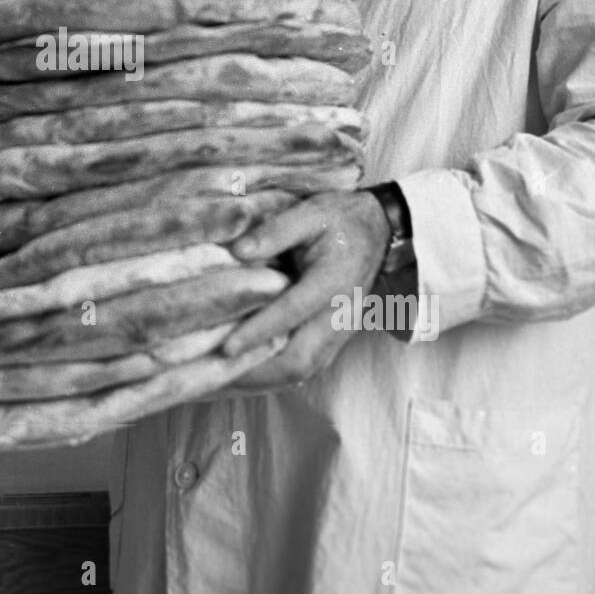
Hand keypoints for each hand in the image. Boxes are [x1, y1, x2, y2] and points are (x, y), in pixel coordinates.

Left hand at [220, 190, 390, 391]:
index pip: (293, 313)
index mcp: (333, 280)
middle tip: (215, 375)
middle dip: (258, 373)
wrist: (378, 231)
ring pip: (302, 370)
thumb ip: (275, 230)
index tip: (227, 348)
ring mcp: (340, 332)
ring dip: (264, 380)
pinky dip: (276, 376)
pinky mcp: (336, 339)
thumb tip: (237, 251)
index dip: (259, 332)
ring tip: (223, 381)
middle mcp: (339, 314)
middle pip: (300, 360)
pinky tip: (246, 373)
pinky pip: (306, 367)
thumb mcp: (309, 212)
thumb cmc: (339, 220)